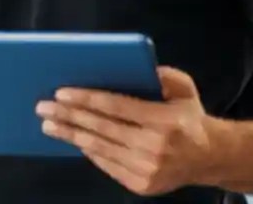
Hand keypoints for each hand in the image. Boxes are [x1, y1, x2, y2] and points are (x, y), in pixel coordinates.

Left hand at [36, 66, 215, 195]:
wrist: (208, 158)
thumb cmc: (189, 118)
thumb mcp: (185, 89)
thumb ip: (164, 75)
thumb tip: (136, 67)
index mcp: (163, 120)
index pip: (116, 107)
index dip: (86, 99)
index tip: (61, 93)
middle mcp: (153, 147)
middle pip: (101, 128)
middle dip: (69, 116)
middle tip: (43, 107)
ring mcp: (145, 169)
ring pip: (99, 148)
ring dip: (71, 135)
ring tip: (49, 124)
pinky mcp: (140, 185)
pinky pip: (106, 164)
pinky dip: (88, 151)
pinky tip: (74, 139)